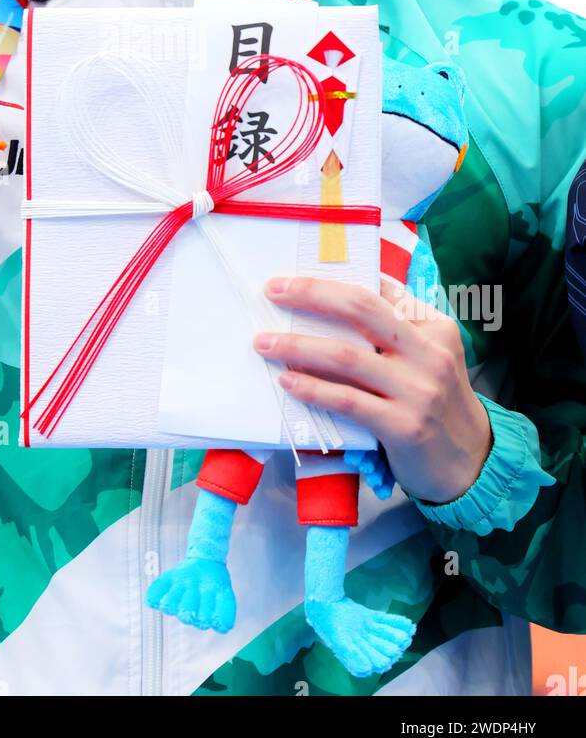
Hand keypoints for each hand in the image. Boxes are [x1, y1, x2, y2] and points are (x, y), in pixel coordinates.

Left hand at [254, 276, 492, 504]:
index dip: (337, 278)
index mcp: (434, 327)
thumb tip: (338, 299)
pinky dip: (312, 389)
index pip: (382, 289)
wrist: (473, 463)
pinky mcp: (403, 426)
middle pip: (360, 308)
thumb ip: (396, 330)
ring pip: (345, 356)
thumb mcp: (429, 357)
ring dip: (297, 346)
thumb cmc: (437, 404)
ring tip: (264, 343)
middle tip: (274, 289)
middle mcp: (428, 352)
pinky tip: (288, 383)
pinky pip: (346, 400)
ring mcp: (418, 390)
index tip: (297, 274)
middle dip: (311, 293)